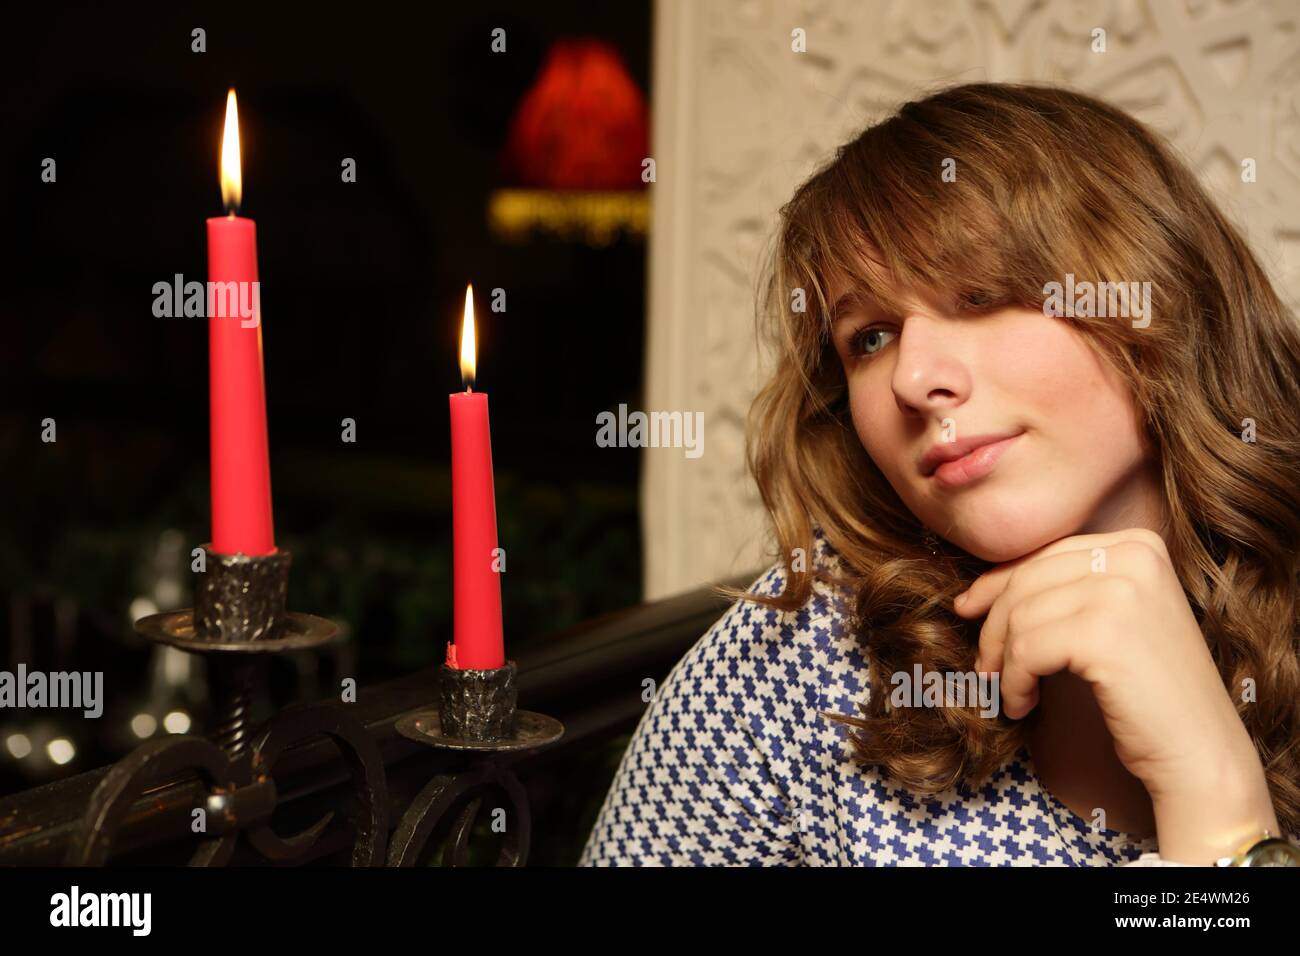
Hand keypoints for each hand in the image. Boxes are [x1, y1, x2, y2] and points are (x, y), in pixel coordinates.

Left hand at [952, 528, 1257, 803]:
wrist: (1201, 752)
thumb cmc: (1148, 694)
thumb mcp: (1109, 621)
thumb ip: (1062, 592)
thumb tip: (974, 593)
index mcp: (1139, 544)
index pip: (1045, 555)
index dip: (997, 584)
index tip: (968, 610)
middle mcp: (1135, 555)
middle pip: (1027, 581)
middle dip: (993, 627)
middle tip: (983, 668)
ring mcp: (1122, 591)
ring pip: (1020, 617)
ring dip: (1003, 662)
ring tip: (1012, 693)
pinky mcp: (1103, 633)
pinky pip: (1025, 650)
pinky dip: (1014, 681)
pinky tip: (1024, 705)